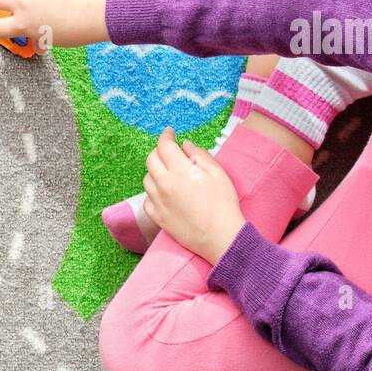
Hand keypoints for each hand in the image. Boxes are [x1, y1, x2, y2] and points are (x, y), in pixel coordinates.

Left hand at [142, 128, 245, 262]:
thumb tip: (185, 145)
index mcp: (180, 171)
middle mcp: (164, 185)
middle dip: (159, 151)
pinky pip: (147, 199)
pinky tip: (165, 193)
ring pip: (147, 179)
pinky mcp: (157, 217)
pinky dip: (153, 192)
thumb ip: (200, 155)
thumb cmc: (224, 205)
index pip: (164, 146)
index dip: (166, 136)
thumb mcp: (218, 174)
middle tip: (170, 152)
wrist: (221, 237)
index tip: (170, 133)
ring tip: (170, 173)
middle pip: (151, 160)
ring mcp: (158, 202)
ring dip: (156, 171)